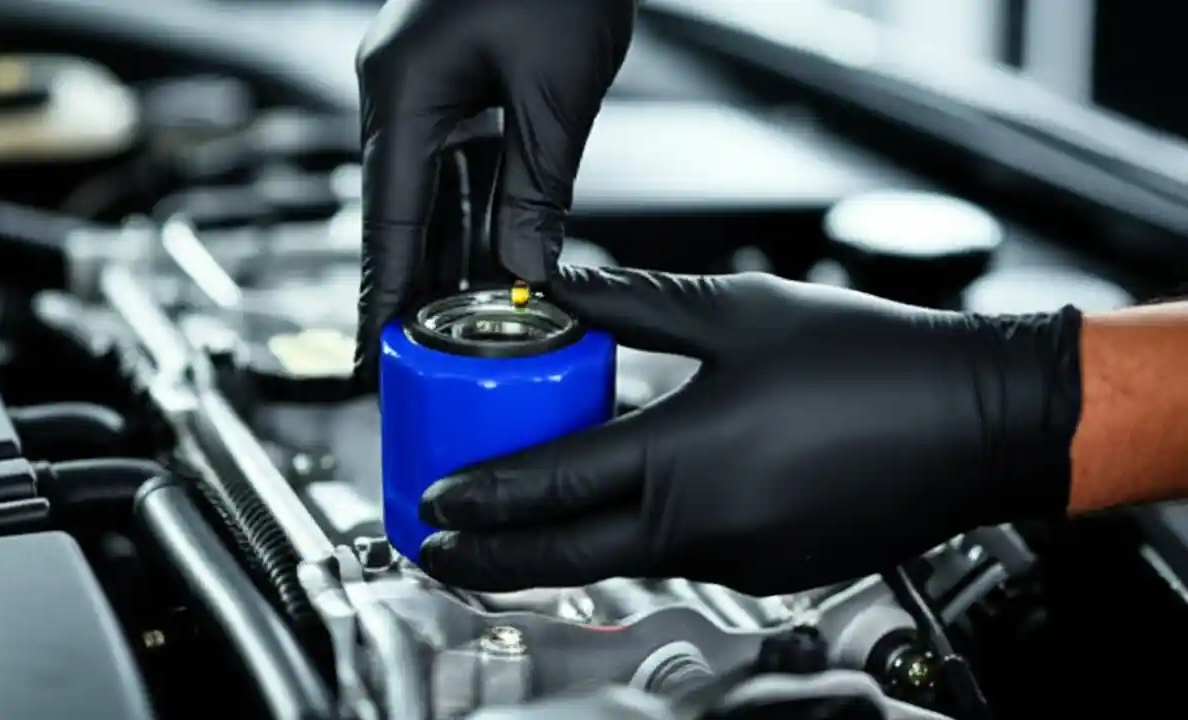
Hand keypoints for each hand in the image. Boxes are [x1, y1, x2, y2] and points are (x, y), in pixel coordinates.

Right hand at [354, 0, 637, 386]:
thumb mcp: (554, 94)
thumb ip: (535, 187)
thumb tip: (528, 269)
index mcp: (402, 95)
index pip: (387, 223)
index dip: (383, 296)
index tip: (378, 356)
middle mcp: (396, 93)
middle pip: (399, 213)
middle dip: (413, 283)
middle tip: (421, 355)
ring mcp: (419, 83)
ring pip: (426, 191)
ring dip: (445, 250)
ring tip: (460, 321)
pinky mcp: (449, 77)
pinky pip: (452, 160)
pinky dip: (469, 207)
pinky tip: (488, 251)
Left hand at [417, 266, 1082, 594]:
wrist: (976, 420)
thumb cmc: (869, 361)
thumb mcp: (738, 312)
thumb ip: (634, 302)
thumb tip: (561, 284)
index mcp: (684, 460)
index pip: (551, 489)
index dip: (482, 496)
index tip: (434, 501)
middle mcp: (704, 527)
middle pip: (567, 557)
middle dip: (491, 560)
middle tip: (438, 552)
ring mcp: (739, 560)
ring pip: (622, 563)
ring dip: (561, 551)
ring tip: (516, 532)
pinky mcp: (771, 570)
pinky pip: (680, 561)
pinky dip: (633, 543)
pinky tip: (623, 516)